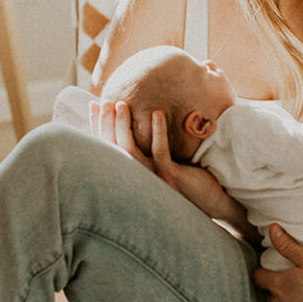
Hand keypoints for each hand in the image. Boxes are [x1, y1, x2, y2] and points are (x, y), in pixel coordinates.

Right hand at [91, 99, 246, 225]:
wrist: (209, 199)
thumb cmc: (185, 176)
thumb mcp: (160, 158)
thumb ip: (145, 145)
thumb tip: (135, 116)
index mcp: (132, 173)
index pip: (108, 147)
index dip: (98, 127)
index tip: (94, 105)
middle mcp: (138, 178)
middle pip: (114, 149)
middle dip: (106, 124)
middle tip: (105, 102)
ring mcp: (153, 178)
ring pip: (130, 152)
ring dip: (124, 127)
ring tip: (122, 105)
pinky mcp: (170, 177)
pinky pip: (161, 153)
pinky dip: (158, 132)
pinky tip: (157, 113)